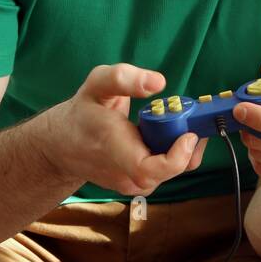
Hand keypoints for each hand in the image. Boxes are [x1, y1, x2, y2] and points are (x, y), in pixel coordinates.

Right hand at [40, 64, 206, 196]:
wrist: (64, 145)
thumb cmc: (83, 113)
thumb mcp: (96, 84)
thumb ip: (123, 78)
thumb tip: (158, 82)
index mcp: (112, 147)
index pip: (146, 169)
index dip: (175, 158)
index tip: (189, 135)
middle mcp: (123, 172)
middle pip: (166, 171)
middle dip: (188, 147)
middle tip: (196, 120)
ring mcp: (131, 182)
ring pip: (171, 173)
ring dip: (185, 150)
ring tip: (186, 123)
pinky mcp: (138, 183)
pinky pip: (166, 172)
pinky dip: (178, 154)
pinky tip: (176, 134)